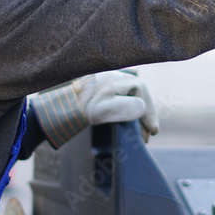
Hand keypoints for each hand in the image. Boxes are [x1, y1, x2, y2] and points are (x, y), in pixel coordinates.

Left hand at [31, 70, 159, 145]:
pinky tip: (129, 124)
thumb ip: (125, 107)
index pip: (143, 93)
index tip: (153, 131)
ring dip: (138, 116)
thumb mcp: (104, 109)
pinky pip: (123, 100)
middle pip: (139, 96)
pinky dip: (128, 112)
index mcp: (120, 80)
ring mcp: (111, 83)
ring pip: (132, 99)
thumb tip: (142, 108)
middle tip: (147, 136)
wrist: (61, 104)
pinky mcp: (104, 90)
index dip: (150, 112)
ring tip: (139, 134)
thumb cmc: (82, 107)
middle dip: (145, 116)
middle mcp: (117, 78)